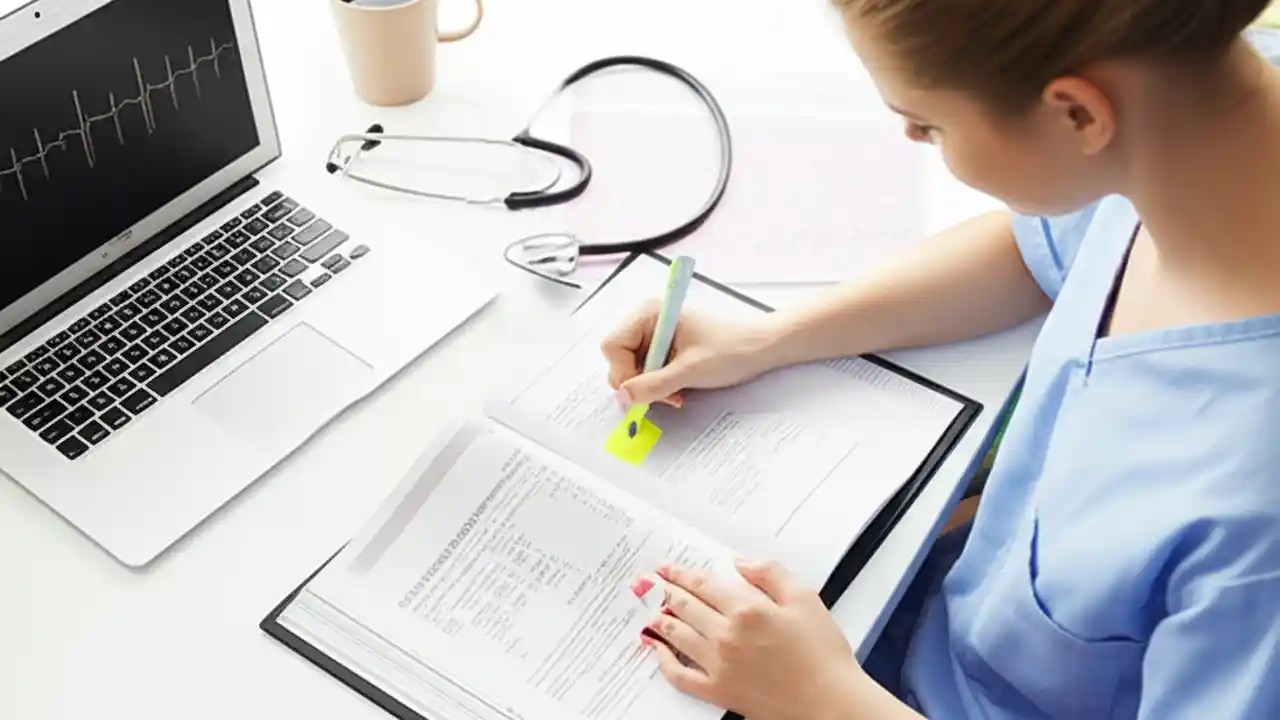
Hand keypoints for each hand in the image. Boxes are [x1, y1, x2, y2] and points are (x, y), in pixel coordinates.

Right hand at [601, 300, 780, 407]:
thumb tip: (622, 397)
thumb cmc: (733, 348)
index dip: (623, 372)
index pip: (613, 345)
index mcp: (650, 313)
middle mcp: (650, 320)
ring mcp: (658, 335)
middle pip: (620, 358)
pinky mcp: (667, 348)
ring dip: (651, 387)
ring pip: (634, 368)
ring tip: (676, 393)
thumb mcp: (689, 371)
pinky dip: (660, 384)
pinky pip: (649, 370)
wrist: (763, 348)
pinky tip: (678, 389)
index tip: (640, 392)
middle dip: (639, 382)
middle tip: (663, 396)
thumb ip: (653, 385)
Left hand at [643, 559, 891, 719]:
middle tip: (653, 583)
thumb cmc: (822, 652)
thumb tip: (740, 562)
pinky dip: (663, 661)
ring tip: (653, 610)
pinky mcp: (718, 691)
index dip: (681, 573)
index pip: (703, 585)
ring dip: (661, 620)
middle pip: (686, 607)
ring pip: (678, 636)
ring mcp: (719, 665)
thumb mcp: (804, 598)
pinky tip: (657, 651)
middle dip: (667, 591)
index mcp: (747, 609)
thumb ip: (770, 573)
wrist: (828, 701)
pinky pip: (680, 676)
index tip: (667, 567)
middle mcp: (726, 635)